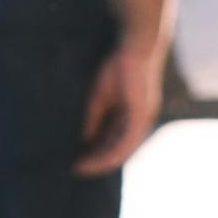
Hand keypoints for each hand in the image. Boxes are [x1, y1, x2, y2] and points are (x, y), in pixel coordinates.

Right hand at [75, 35, 164, 178]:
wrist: (136, 46)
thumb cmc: (119, 66)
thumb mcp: (100, 97)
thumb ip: (94, 118)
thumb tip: (84, 140)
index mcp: (130, 117)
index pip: (112, 143)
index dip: (94, 154)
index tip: (76, 162)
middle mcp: (138, 123)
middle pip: (117, 151)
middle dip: (96, 162)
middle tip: (76, 170)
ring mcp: (142, 121)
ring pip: (122, 151)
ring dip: (101, 162)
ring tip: (82, 168)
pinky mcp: (141, 117)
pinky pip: (125, 143)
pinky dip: (110, 153)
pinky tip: (95, 159)